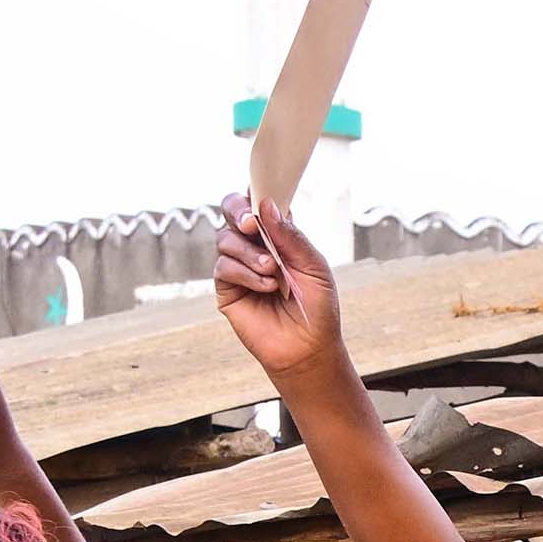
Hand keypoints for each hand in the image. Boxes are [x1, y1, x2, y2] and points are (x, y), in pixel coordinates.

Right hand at [213, 192, 348, 391]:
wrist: (309, 348)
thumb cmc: (318, 307)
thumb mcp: (314, 267)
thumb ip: (291, 236)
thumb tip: (266, 205)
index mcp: (279, 236)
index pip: (260, 203)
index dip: (256, 193)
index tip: (258, 193)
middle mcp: (255, 246)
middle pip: (232, 211)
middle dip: (238, 211)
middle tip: (253, 224)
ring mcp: (238, 265)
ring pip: (226, 239)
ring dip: (250, 253)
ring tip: (273, 271)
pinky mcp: (227, 288)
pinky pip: (224, 267)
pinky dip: (246, 274)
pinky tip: (267, 287)